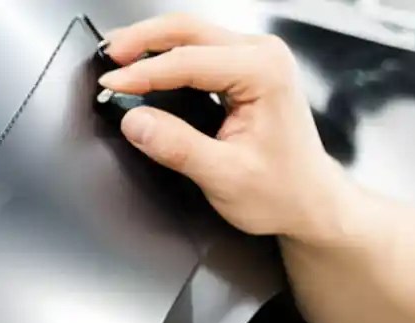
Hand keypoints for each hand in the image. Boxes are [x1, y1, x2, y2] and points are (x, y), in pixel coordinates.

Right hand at [98, 14, 352, 244]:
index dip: (143, 72)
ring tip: (117, 56)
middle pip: (189, 30)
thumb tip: (134, 121)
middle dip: (142, 39)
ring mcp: (256, 57)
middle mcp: (263, 54)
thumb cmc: (281, 191)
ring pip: (192, 33)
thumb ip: (177, 147)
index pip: (188, 61)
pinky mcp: (246, 68)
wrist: (310, 200)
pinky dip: (167, 54)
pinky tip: (145, 64)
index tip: (109, 83)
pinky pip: (200, 48)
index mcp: (264, 72)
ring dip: (151, 42)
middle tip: (105, 55)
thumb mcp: (224, 176)